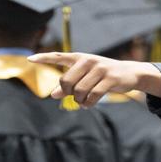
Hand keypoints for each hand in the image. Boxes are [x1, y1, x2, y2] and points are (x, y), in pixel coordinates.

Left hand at [28, 52, 160, 106]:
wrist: (130, 73)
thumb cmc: (103, 75)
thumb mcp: (85, 76)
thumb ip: (69, 83)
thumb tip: (52, 94)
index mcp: (79, 57)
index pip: (58, 56)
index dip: (43, 58)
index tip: (29, 59)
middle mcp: (88, 60)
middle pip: (67, 81)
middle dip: (68, 93)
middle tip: (74, 97)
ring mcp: (100, 69)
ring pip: (80, 91)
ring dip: (79, 100)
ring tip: (83, 102)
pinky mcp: (110, 79)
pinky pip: (93, 96)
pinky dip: (88, 104)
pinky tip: (88, 105)